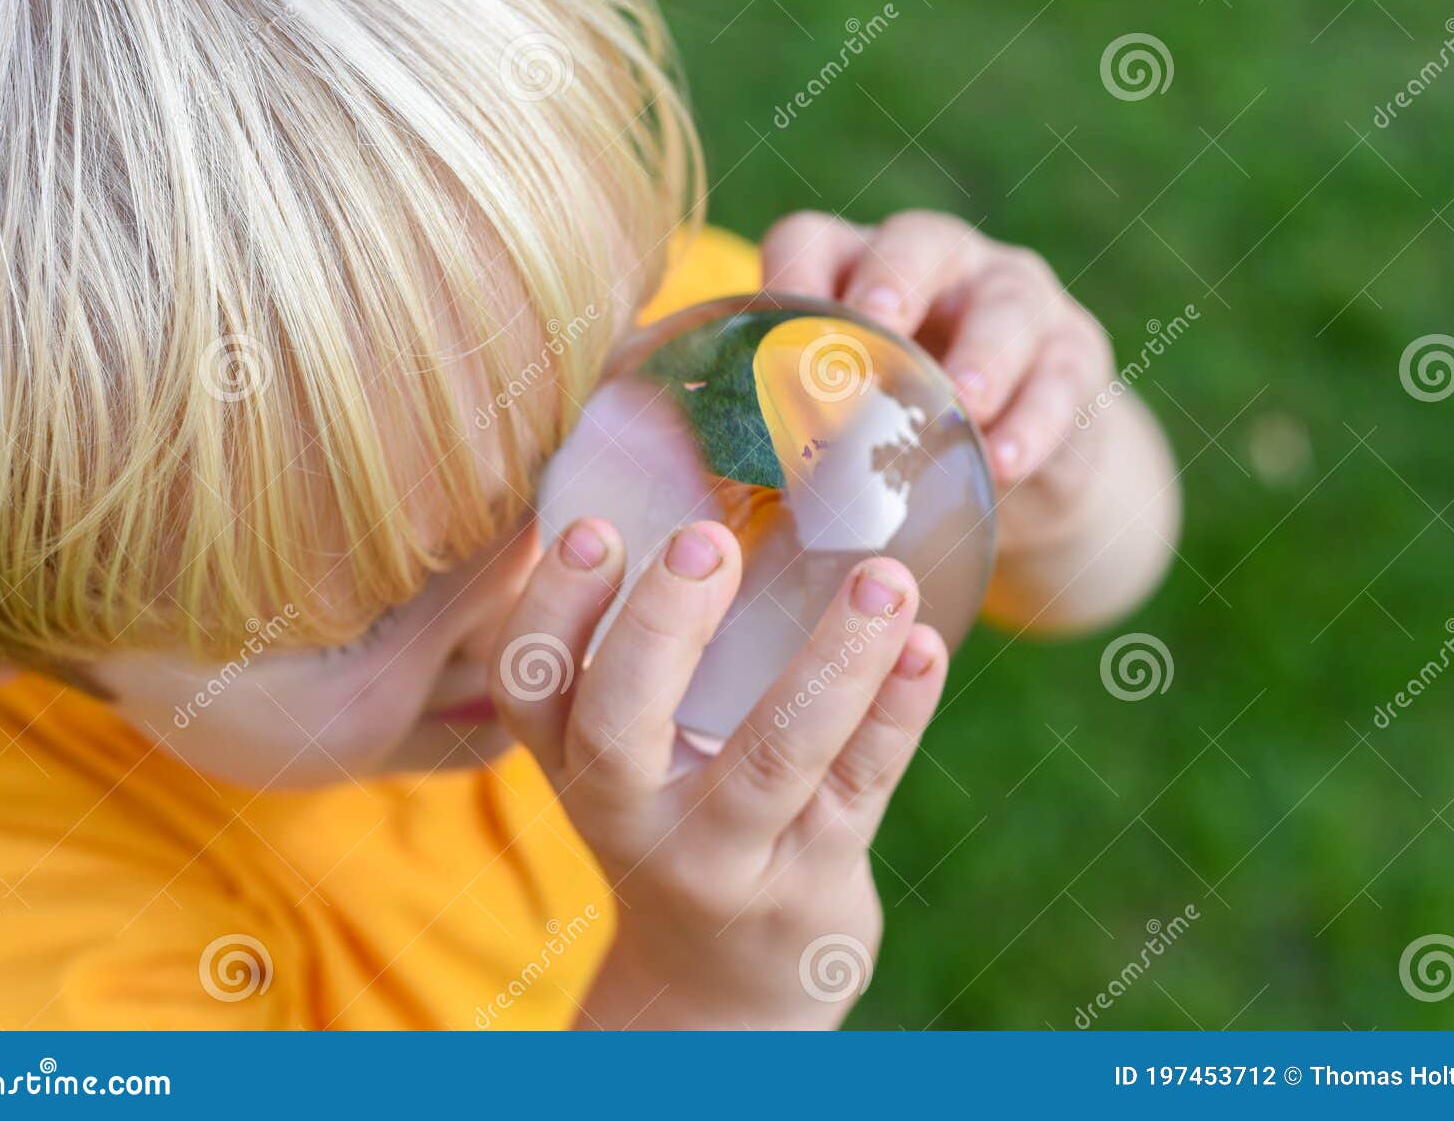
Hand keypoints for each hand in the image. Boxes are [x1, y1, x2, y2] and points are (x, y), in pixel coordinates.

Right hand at [490, 517, 947, 1028]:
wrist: (724, 979)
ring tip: (883, 578)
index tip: (590, 527)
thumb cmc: (675, 817)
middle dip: (660, 628)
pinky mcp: (812, 877)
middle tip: (708, 540)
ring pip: (772, 757)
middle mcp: (633, 814)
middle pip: (620, 727)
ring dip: (832, 660)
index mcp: (575, 763)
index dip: (551, 609)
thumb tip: (691, 475)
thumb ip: (638, 655)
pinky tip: (923, 647)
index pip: (530, 687)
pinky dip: (896, 711)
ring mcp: (726, 855)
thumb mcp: (626, 759)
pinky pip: (860, 785)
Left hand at [761, 209, 1177, 630]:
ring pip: (1004, 305)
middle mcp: (935, 264)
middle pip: (913, 244)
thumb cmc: (888, 435)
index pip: (812, 242)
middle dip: (891, 279)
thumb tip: (662, 446)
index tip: (773, 327)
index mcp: (853, 268)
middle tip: (874, 320)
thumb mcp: (833, 418)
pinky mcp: (1073, 355)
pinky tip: (1006, 463)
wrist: (1011, 471)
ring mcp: (1013, 301)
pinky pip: (1060, 378)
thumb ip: (767, 416)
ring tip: (960, 402)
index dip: (791, 274)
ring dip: (981, 354)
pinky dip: (1033, 421)